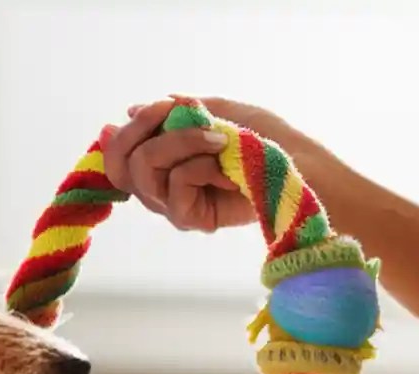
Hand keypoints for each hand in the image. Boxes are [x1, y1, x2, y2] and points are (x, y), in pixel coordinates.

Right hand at [100, 96, 300, 231]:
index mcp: (164, 163)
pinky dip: (199, 164)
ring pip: (143, 170)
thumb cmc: (266, 139)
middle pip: (122, 163)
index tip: (148, 109)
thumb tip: (129, 110)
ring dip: (180, 142)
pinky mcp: (190, 220)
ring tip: (218, 139)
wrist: (299, 165)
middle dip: (147, 129)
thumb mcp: (217, 112)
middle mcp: (162, 188)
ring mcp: (174, 206)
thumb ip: (175, 112)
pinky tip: (226, 169)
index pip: (118, 155)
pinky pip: (174, 183)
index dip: (123, 132)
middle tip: (186, 114)